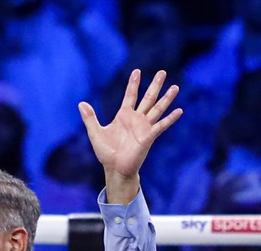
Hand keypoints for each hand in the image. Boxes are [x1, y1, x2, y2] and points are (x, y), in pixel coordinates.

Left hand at [78, 69, 182, 194]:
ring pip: (157, 109)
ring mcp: (144, 127)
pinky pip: (161, 126)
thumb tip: (81, 103)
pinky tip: (179, 111)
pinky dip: (170, 118)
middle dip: (155, 85)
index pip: (130, 96)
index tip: (137, 71)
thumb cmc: (106, 152)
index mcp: (124, 116)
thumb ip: (89, 118)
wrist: (114, 168)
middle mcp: (136, 119)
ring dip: (167, 98)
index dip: (133, 84)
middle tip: (162, 72)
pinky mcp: (149, 137)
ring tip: (175, 87)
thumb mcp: (95, 133)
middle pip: (148, 98)